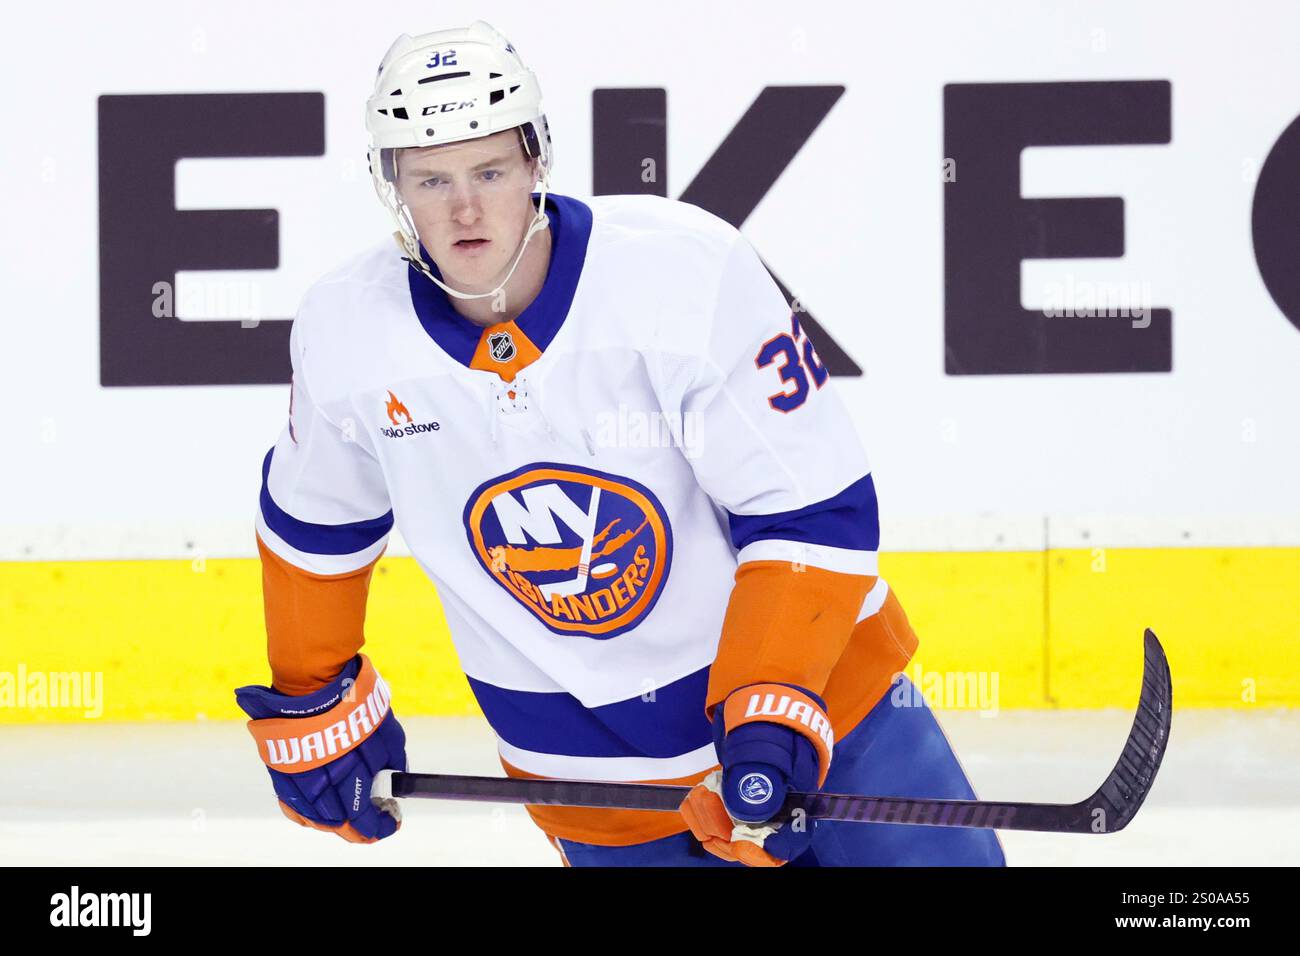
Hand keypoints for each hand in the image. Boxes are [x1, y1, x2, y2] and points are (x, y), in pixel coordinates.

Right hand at [235, 654, 406, 842]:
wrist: (312, 676)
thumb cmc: (353, 698)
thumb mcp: (383, 725)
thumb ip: (392, 757)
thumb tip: (397, 783)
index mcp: (351, 765)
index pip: (363, 813)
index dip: (377, 825)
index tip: (390, 825)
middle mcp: (322, 775)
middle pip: (339, 821)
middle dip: (358, 831)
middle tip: (370, 832)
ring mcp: (298, 774)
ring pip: (314, 817)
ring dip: (333, 826)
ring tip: (348, 826)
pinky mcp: (279, 768)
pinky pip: (291, 803)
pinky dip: (306, 815)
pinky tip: (318, 819)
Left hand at [680, 683, 832, 865]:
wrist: (763, 710)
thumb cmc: (773, 726)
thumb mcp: (767, 747)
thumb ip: (757, 777)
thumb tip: (743, 815)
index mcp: (797, 804)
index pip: (787, 844)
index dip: (762, 852)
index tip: (737, 843)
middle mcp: (777, 815)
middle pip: (752, 843)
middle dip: (723, 830)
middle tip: (705, 799)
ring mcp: (755, 812)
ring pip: (730, 836)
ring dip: (708, 820)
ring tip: (699, 793)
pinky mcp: (736, 806)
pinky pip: (716, 823)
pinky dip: (702, 814)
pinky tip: (697, 796)